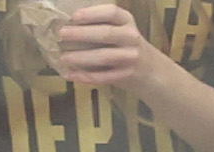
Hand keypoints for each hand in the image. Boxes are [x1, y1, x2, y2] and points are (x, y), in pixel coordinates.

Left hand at [49, 5, 168, 88]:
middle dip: (82, 33)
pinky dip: (84, 76)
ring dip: (81, 57)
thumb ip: (101, 27)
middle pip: (106, 33)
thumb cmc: (125, 47)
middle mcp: (131, 37)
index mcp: (127, 22)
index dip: (92, 13)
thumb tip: (67, 26)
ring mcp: (130, 56)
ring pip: (104, 56)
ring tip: (62, 58)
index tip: (73, 16)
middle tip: (61, 34)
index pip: (112, 12)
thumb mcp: (120, 31)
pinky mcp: (127, 75)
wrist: (151, 69)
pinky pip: (103, 76)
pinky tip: (69, 75)